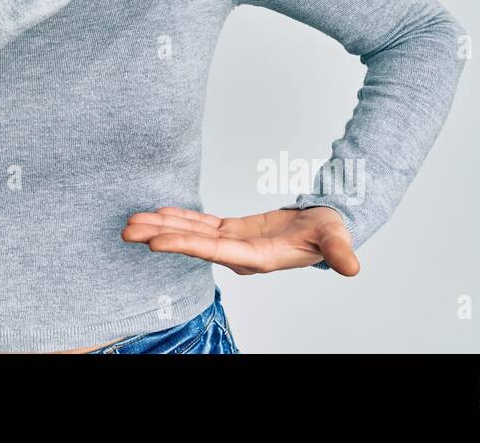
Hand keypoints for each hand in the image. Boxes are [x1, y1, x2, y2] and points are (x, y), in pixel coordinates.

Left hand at [121, 205, 359, 275]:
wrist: (328, 227)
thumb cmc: (330, 232)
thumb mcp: (336, 237)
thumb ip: (339, 251)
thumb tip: (352, 267)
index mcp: (257, 257)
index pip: (213, 251)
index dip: (184, 246)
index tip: (154, 242)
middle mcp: (238, 254)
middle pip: (192, 244)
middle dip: (159, 237)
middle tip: (127, 230)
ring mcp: (232, 242)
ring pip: (190, 234)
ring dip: (161, 226)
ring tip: (131, 222)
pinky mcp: (232, 231)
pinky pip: (199, 225)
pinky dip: (178, 218)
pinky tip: (158, 213)